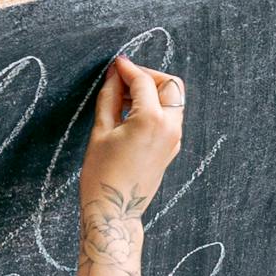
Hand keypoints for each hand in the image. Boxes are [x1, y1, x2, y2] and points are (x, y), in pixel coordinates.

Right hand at [80, 58, 184, 221]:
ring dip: (153, 92)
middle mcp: (170, 127)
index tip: (115, 64)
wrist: (115, 210)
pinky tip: (132, 115)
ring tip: (124, 98)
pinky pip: (170, 117)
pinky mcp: (172, 148)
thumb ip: (110, 97)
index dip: (127, 68)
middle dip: (148, 76)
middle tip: (124, 79)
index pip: (143, 81)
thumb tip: (114, 75)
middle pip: (170, 84)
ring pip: (173, 100)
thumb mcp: (100, 130)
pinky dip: (156, 108)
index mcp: (152, 120)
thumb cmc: (102, 175)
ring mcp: (174, 139)